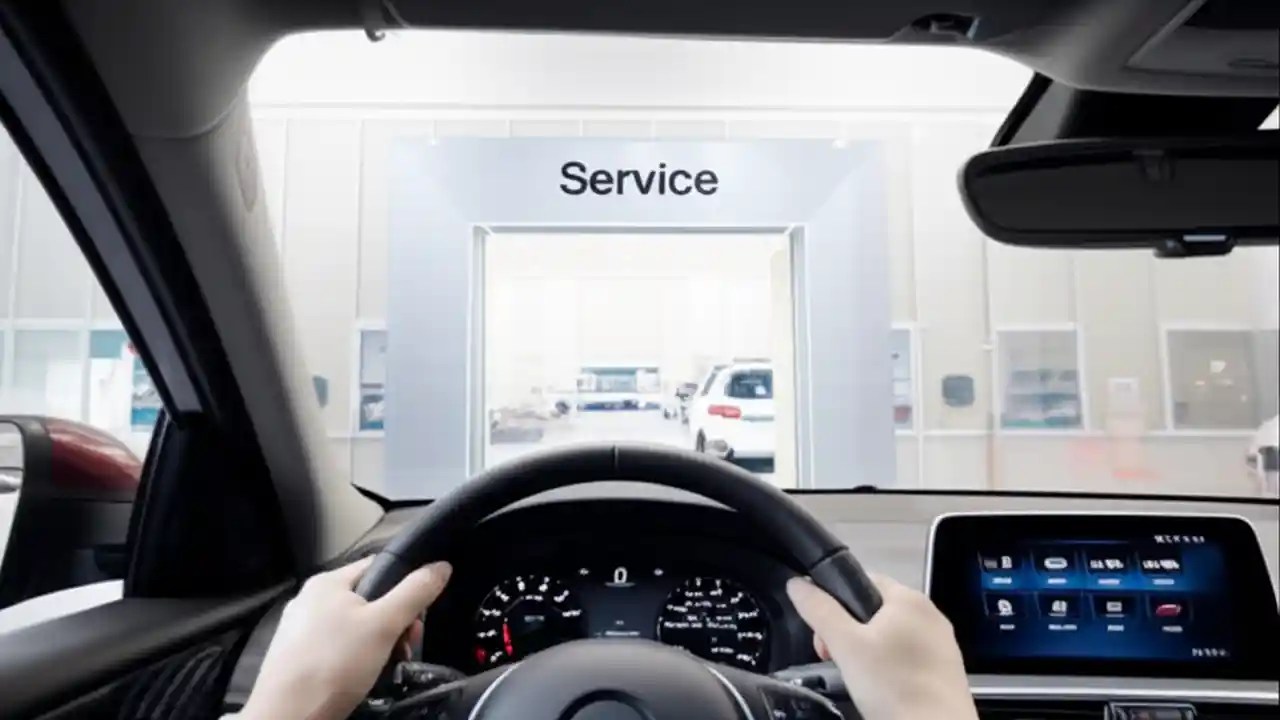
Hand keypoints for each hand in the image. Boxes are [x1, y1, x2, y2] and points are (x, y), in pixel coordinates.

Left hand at [239, 557, 452, 719]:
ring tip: (385, 667)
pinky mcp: (296, 657)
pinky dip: (354, 659)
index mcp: (327, 582)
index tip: (418, 617)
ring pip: (354, 628)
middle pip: (368, 600)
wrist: (286, 716)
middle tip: (405, 648)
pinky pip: (336, 648)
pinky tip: (360, 678)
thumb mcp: (384, 625)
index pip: (378, 567)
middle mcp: (309, 600)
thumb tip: (441, 565)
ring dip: (378, 645)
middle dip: (394, 623)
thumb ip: (415, 593)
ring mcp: (299, 630)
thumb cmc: (335, 663)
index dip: (405, 587)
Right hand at [786, 574, 976, 719]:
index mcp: (909, 598)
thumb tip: (797, 583)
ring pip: (892, 634)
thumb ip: (819, 611)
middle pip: (875, 609)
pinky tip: (883, 687)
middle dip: (848, 631)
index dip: (835, 602)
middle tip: (835, 659)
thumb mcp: (846, 646)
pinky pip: (908, 655)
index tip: (823, 635)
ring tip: (858, 677)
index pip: (863, 580)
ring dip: (867, 650)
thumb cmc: (891, 684)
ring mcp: (942, 642)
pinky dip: (891, 665)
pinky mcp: (947, 668)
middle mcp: (931, 613)